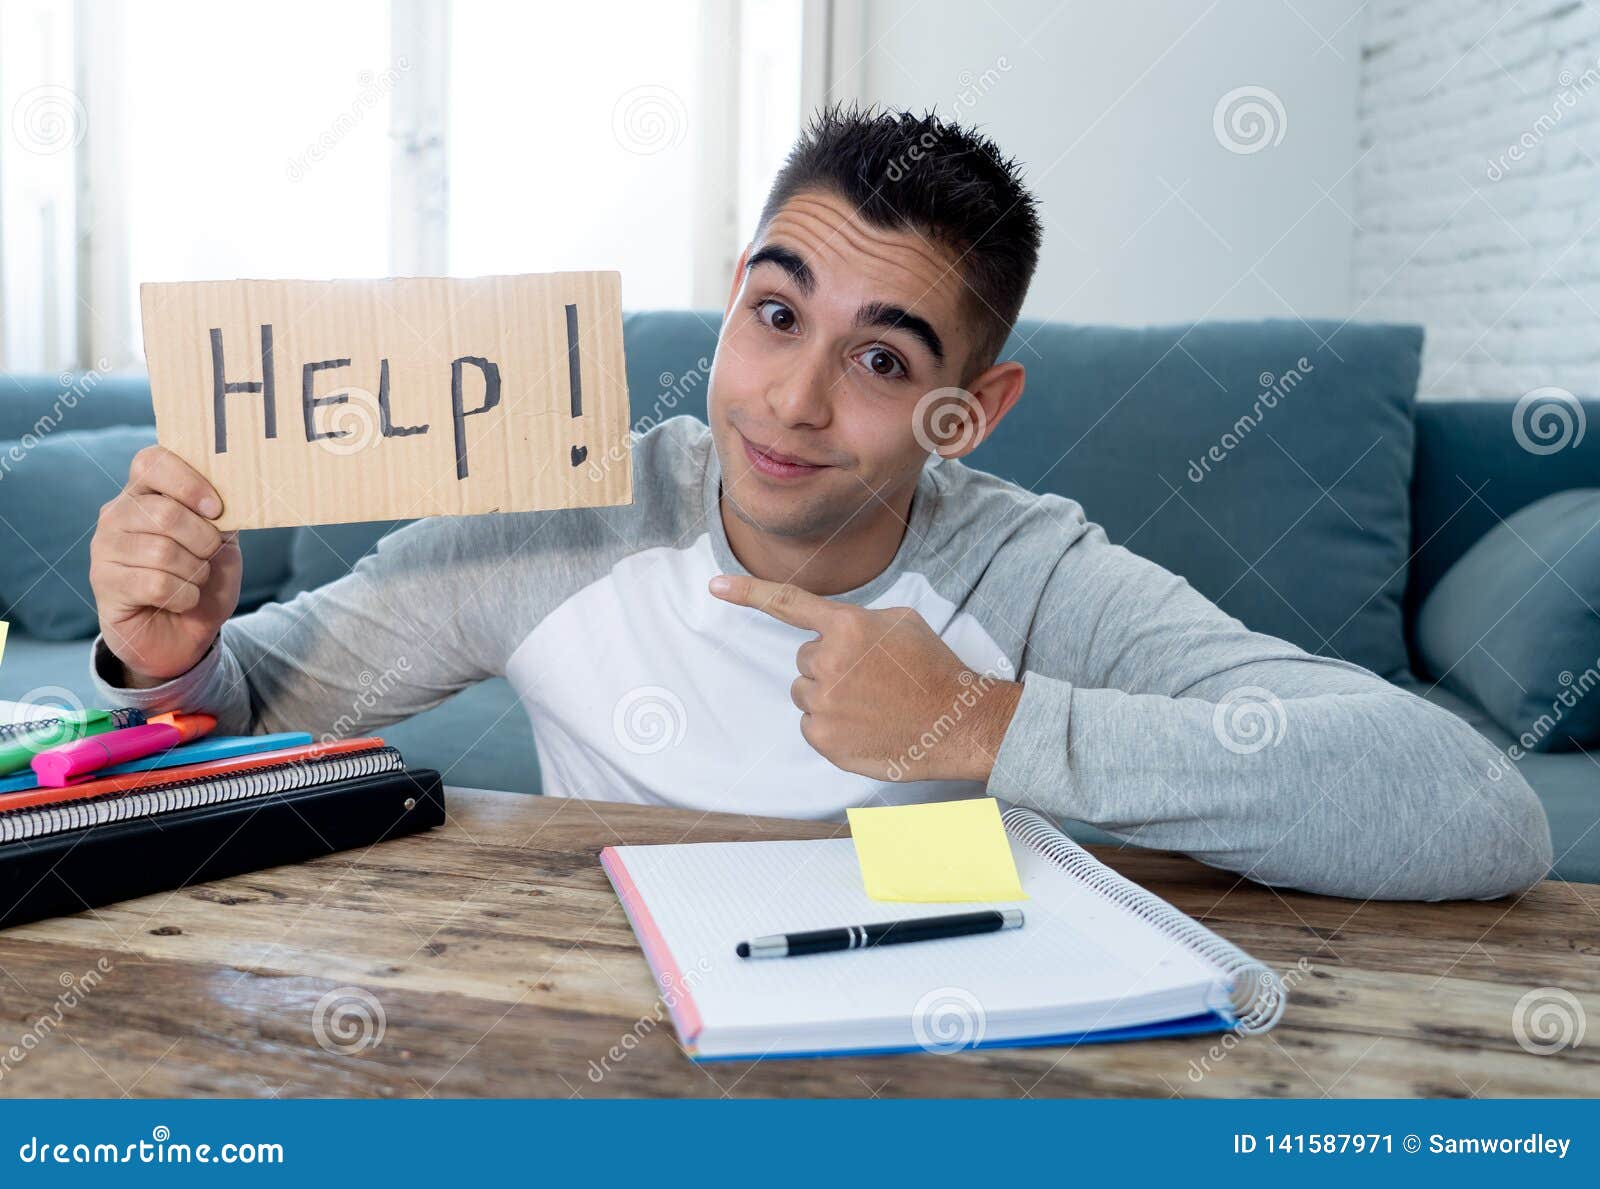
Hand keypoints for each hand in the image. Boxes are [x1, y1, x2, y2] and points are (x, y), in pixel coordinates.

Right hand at [89, 445, 241, 684]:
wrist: (183, 634)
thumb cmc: (202, 580)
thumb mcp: (221, 543)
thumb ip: (221, 515)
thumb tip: (232, 495)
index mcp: (146, 492)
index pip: (152, 461)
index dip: (188, 482)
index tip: (217, 508)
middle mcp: (118, 513)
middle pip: (164, 512)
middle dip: (203, 540)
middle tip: (208, 555)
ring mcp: (106, 547)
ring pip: (162, 551)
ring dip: (195, 572)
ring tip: (194, 580)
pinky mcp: (104, 582)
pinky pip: (155, 584)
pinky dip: (184, 596)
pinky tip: (182, 600)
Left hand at [708, 574, 1022, 781]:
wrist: (957, 722)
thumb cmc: (933, 669)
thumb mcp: (901, 622)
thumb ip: (857, 621)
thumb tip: (834, 632)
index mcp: (847, 625)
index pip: (788, 603)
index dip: (748, 592)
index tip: (714, 584)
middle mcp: (829, 661)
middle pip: (805, 660)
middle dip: (830, 667)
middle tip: (870, 680)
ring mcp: (823, 702)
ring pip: (806, 693)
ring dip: (829, 697)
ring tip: (871, 705)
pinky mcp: (824, 738)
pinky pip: (811, 726)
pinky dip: (832, 728)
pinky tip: (865, 727)